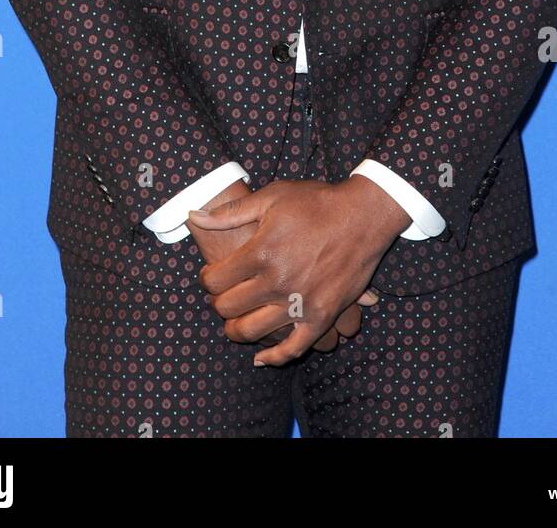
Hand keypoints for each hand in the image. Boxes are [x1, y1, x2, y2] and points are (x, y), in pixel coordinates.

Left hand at [189, 175, 407, 365]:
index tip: (210, 275)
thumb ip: (230, 212)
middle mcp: (277, 281)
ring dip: (236, 330)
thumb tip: (193, 215)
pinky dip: (273, 358)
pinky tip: (261, 358)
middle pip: (228, 308)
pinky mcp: (321, 316)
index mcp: (261, 252)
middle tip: (221, 297)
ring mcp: (300, 303)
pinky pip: (293, 349)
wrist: (363, 215)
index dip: (206, 279)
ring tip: (236, 320)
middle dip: (218, 304)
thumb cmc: (315, 202)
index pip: (214, 280)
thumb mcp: (271, 198)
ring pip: (252, 332)